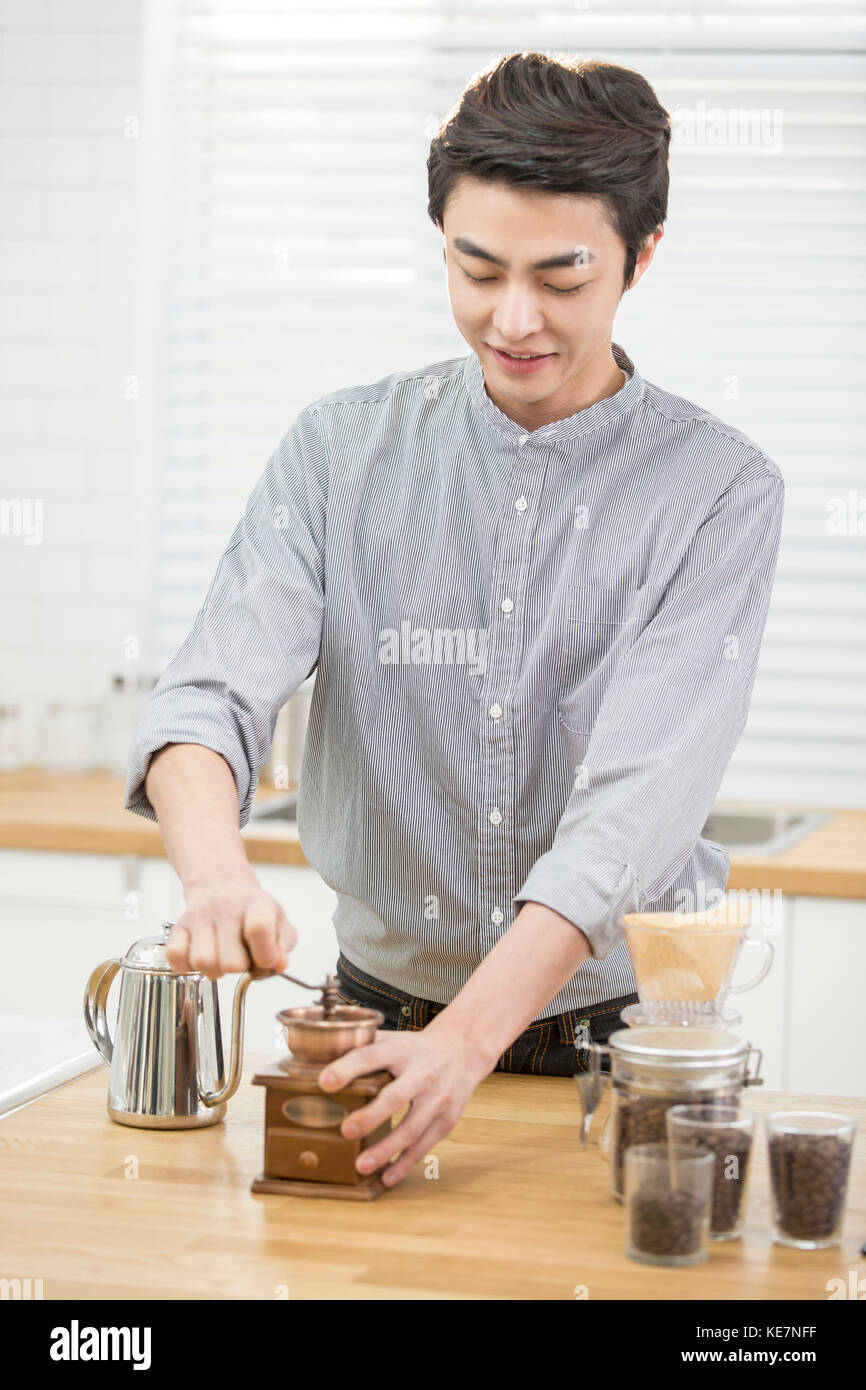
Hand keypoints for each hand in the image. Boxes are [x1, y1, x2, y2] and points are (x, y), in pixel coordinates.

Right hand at [166, 872, 296, 977]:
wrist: (221, 887)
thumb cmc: (252, 911)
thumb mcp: (279, 923)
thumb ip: (284, 946)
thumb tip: (279, 965)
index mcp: (256, 905)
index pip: (259, 929)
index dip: (265, 955)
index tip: (266, 960)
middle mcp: (225, 908)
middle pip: (230, 961)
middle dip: (238, 968)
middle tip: (241, 957)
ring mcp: (199, 917)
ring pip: (203, 963)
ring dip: (214, 970)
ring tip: (221, 957)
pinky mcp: (178, 927)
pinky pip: (176, 958)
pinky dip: (188, 966)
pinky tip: (201, 955)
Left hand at [318, 1020, 491, 1187]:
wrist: (463, 1049)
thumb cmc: (417, 1047)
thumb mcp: (392, 1038)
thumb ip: (360, 1048)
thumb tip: (315, 1060)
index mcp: (401, 1049)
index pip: (370, 1056)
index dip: (347, 1068)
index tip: (325, 1082)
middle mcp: (421, 1073)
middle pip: (395, 1096)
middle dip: (370, 1116)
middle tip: (345, 1130)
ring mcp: (437, 1098)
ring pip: (411, 1127)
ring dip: (386, 1148)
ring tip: (362, 1164)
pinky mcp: (446, 1119)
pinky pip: (424, 1145)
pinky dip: (405, 1163)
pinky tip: (387, 1176)